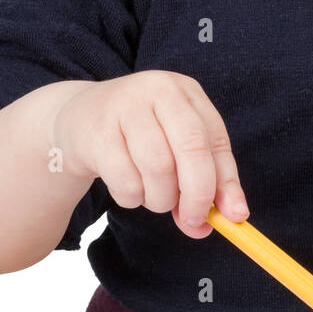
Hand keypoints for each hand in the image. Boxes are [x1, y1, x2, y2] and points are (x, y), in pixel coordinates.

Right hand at [50, 70, 248, 238]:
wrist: (77, 117)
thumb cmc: (139, 135)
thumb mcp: (176, 147)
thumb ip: (205, 181)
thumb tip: (232, 218)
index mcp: (185, 92)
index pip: (216, 140)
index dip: (227, 182)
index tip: (234, 216)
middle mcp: (158, 90)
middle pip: (191, 149)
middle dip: (198, 195)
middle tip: (195, 221)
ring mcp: (125, 107)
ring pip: (159, 169)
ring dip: (161, 199)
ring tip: (154, 196)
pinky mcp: (97, 132)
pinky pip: (126, 181)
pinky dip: (133, 198)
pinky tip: (128, 188)